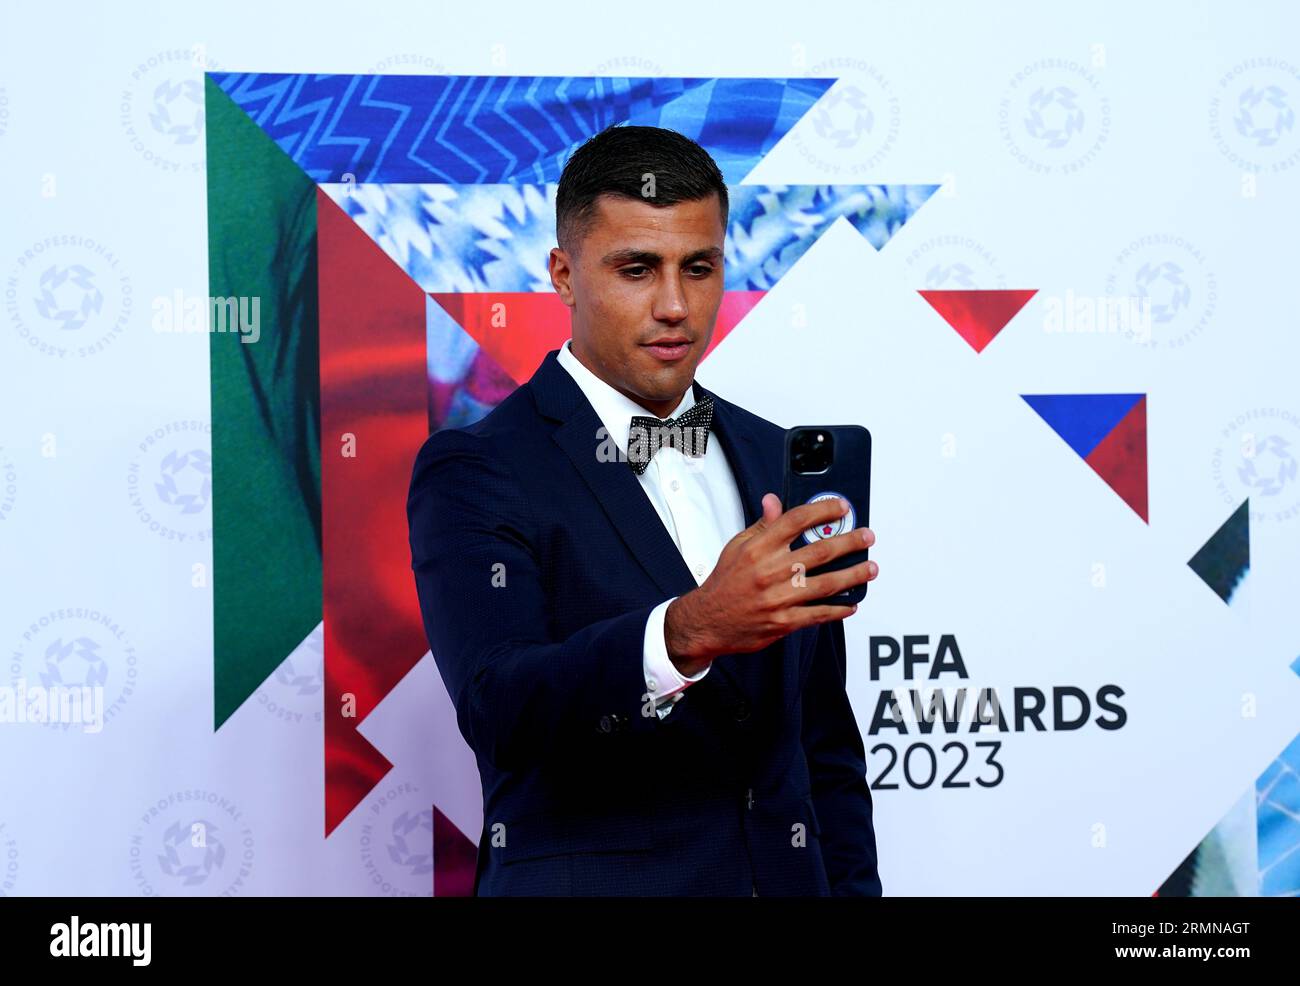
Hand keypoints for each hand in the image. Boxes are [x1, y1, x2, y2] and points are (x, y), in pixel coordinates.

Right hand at [664, 493, 877, 673]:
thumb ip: (762, 525)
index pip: (796, 521)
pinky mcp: (784, 621)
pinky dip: (838, 609)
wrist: (709, 620)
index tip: (841, 507)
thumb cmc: (725, 582)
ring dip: (853, 575)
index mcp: (759, 548)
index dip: (823, 511)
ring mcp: (779, 598)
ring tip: (870, 568)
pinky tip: (851, 603)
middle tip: (866, 537)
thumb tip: (773, 501)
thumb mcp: (738, 546)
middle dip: (850, 542)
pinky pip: (819, 614)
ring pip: (826, 584)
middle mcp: (770, 571)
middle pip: (820, 551)